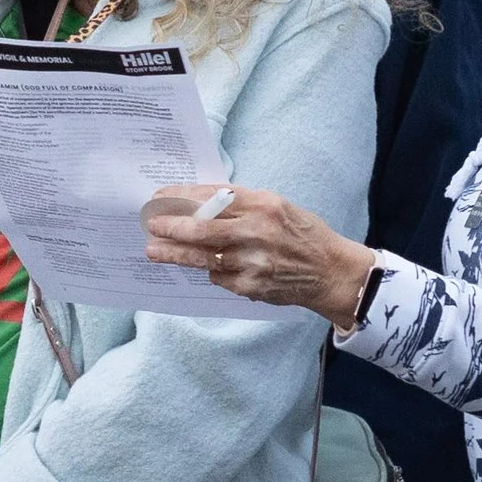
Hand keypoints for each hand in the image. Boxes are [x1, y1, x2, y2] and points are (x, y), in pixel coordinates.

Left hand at [141, 184, 376, 320]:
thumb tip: (197, 202)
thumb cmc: (302, 234)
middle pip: (201, 229)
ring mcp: (252, 262)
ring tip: (153, 250)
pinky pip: (218, 276)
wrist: (330, 271)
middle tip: (151, 224)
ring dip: (174, 254)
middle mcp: (257, 232)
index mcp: (263, 204)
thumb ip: (241, 204)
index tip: (161, 196)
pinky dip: (209, 270)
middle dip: (171, 226)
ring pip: (202, 258)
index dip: (182, 196)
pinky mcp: (250, 285)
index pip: (212, 196)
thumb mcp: (277, 206)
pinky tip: (204, 266)